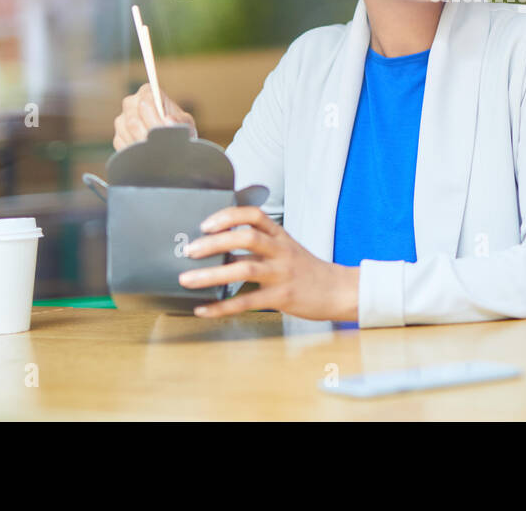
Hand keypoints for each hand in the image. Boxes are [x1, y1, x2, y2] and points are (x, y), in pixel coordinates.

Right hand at [113, 83, 196, 149]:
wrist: (172, 141)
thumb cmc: (178, 127)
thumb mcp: (184, 122)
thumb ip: (179, 121)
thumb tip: (168, 121)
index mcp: (148, 92)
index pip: (146, 102)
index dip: (154, 119)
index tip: (164, 132)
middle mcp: (131, 103)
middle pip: (133, 120)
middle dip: (147, 135)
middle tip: (160, 146)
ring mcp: (122, 120)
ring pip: (127, 133)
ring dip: (142, 144)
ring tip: (157, 151)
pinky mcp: (118, 136)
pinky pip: (122, 144)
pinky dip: (135, 151)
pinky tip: (147, 154)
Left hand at [178, 206, 359, 321]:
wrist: (338, 290)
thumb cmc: (307, 270)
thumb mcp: (286, 249)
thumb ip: (259, 247)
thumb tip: (219, 249)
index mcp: (280, 236)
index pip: (254, 216)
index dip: (229, 216)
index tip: (206, 224)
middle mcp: (281, 251)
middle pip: (246, 238)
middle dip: (214, 243)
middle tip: (189, 250)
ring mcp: (282, 274)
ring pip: (244, 269)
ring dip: (211, 274)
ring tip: (187, 280)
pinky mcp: (282, 298)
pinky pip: (247, 302)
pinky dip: (222, 306)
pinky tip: (204, 309)